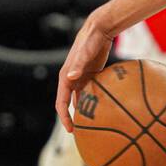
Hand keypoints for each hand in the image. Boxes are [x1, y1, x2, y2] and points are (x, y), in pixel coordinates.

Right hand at [56, 15, 113, 131]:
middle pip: (69, 105)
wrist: (98, 29)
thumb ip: (78, 65)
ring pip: (80, 100)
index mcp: (66, 78)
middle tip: (82, 135)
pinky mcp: (91, 75)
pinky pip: (90, 93)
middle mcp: (71, 80)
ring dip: (84, 112)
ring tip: (93, 127)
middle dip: (73, 119)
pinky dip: (94, 102)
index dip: (64, 118)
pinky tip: (105, 111)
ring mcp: (81, 78)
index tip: (71, 130)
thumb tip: (70, 78)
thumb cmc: (90, 40)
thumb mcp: (85, 53)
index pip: (61, 103)